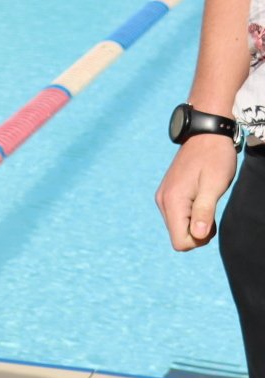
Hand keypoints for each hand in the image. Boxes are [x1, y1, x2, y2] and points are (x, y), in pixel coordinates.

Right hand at [157, 134, 239, 249]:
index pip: (180, 242)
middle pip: (178, 236)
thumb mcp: (214, 186)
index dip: (199, 240)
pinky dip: (191, 216)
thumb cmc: (214, 159)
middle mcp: (163, 200)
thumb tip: (197, 235)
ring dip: (196, 224)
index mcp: (173, 201)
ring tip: (207, 203)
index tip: (211, 222)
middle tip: (211, 211)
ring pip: (178, 227)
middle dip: (198, 233)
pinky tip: (201, 200)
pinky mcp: (168, 193)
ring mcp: (164, 196)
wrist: (206, 135)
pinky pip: (177, 216)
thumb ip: (204, 211)